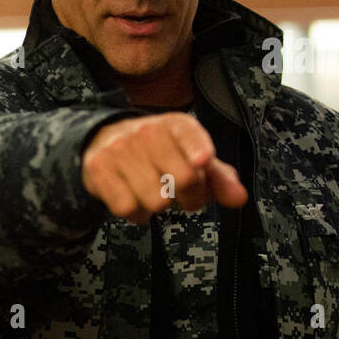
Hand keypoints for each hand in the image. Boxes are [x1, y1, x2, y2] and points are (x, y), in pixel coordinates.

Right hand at [81, 113, 247, 223]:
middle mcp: (147, 132)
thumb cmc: (158, 152)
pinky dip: (137, 214)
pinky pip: (128, 209)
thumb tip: (239, 199)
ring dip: (160, 207)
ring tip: (154, 193)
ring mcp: (120, 150)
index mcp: (176, 125)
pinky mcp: (99, 170)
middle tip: (182, 194)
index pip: (190, 135)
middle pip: (184, 179)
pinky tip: (135, 199)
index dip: (199, 150)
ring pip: (156, 201)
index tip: (203, 161)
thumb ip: (219, 178)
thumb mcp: (191, 156)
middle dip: (191, 197)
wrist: (103, 139)